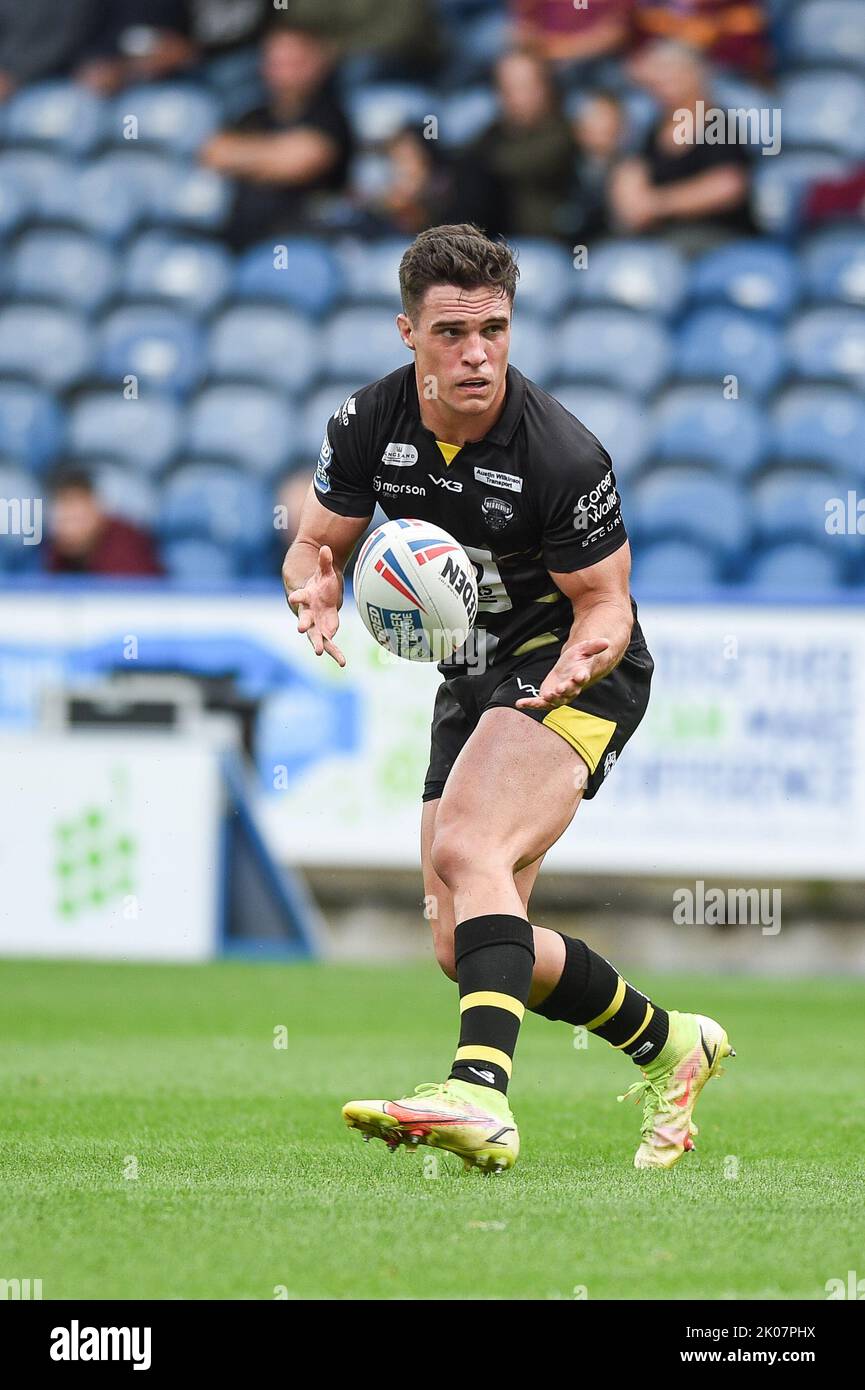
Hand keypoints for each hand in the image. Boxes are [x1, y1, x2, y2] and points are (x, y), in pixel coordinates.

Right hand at [287, 544, 345, 666]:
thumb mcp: (324, 572)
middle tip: (301, 629)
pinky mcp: (325, 632)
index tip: (294, 598)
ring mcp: (315, 625)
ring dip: (318, 644)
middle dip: (304, 624)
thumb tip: (327, 548)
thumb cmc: (320, 584)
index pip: (299, 596)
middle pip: (304, 619)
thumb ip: (324, 562)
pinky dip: (336, 653)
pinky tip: (343, 663)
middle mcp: (308, 613)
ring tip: (320, 652)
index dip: (297, 597)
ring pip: (315, 636)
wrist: (319, 598)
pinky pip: (330, 645)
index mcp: (306, 597)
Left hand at [515, 638, 609, 710]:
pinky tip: (520, 703)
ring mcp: (560, 695)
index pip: (583, 677)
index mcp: (581, 675)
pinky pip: (540, 703)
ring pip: (556, 701)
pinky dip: (530, 704)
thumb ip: (594, 646)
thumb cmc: (578, 659)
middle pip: (569, 692)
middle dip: (564, 691)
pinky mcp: (549, 698)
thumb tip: (606, 642)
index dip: (581, 677)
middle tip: (559, 689)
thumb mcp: (584, 648)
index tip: (580, 675)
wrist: (570, 670)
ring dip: (549, 700)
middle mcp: (572, 688)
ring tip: (543, 697)